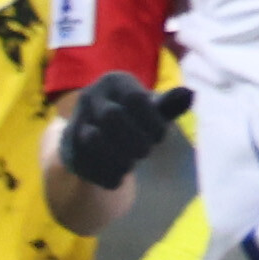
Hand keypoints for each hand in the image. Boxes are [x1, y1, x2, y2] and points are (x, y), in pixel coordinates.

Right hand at [55, 72, 189, 188]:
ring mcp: (76, 121)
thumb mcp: (151, 109)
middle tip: (145, 152)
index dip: (153, 123)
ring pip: (92, 140)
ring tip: (130, 165)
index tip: (159, 136)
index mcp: (115, 82)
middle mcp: (91, 96)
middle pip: (113, 117)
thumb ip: (170, 105)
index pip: (137, 100)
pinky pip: (85, 164)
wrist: (91, 134)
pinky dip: (106, 175)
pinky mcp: (68, 147)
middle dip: (135, 141)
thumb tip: (190, 95)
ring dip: (119, 158)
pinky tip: (118, 177)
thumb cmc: (131, 119)